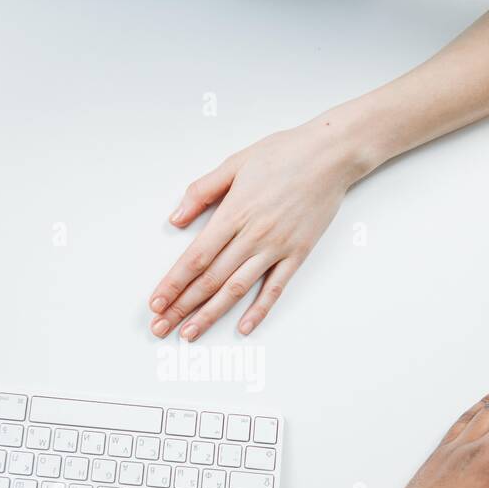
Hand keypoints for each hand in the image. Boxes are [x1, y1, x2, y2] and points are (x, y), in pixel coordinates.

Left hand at [148, 117, 367, 340]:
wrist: (331, 154)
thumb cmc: (284, 154)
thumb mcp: (235, 163)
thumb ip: (202, 192)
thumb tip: (176, 220)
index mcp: (233, 213)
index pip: (195, 258)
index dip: (173, 283)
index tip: (156, 302)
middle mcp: (253, 235)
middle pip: (210, 280)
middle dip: (182, 307)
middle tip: (161, 327)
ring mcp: (276, 248)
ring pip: (237, 289)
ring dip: (210, 314)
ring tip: (190, 334)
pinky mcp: (297, 254)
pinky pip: (275, 288)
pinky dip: (259, 310)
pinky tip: (243, 327)